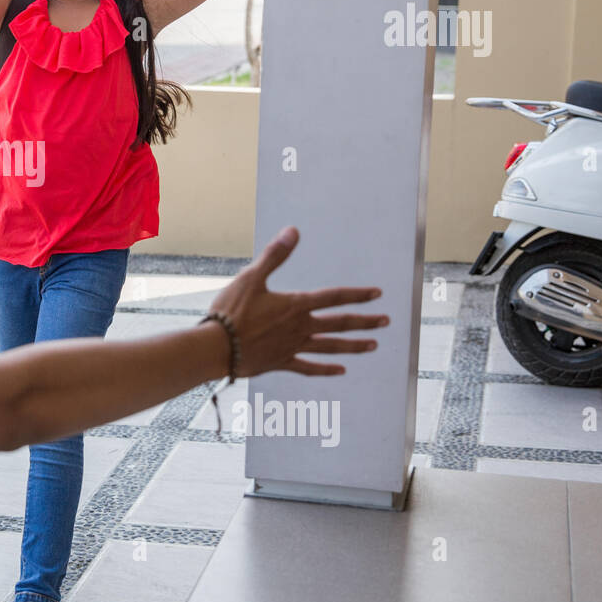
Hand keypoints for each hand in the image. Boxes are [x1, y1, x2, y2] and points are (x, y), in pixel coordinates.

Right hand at [207, 226, 388, 377]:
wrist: (217, 347)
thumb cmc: (231, 311)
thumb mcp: (251, 277)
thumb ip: (275, 255)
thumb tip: (293, 231)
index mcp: (295, 305)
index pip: (333, 297)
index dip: (357, 294)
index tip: (378, 294)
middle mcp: (300, 327)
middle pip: (339, 323)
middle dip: (364, 321)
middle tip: (385, 322)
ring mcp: (292, 347)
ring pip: (331, 347)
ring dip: (353, 346)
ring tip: (373, 346)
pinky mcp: (280, 362)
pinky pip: (308, 367)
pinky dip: (325, 369)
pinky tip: (340, 371)